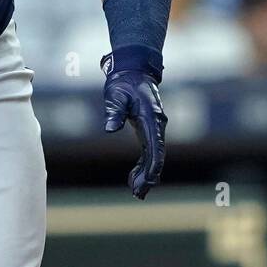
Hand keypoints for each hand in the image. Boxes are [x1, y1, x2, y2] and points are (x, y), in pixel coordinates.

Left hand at [102, 66, 166, 199]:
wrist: (132, 72)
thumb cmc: (123, 84)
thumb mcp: (116, 96)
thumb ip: (114, 112)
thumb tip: (110, 129)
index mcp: (152, 120)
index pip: (156, 148)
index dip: (153, 166)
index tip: (150, 181)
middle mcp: (157, 126)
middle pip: (156, 157)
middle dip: (149, 177)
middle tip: (139, 194)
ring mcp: (154, 129)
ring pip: (153, 157)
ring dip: (146, 175)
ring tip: (136, 192)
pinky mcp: (147, 131)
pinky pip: (148, 152)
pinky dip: (142, 166)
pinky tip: (133, 177)